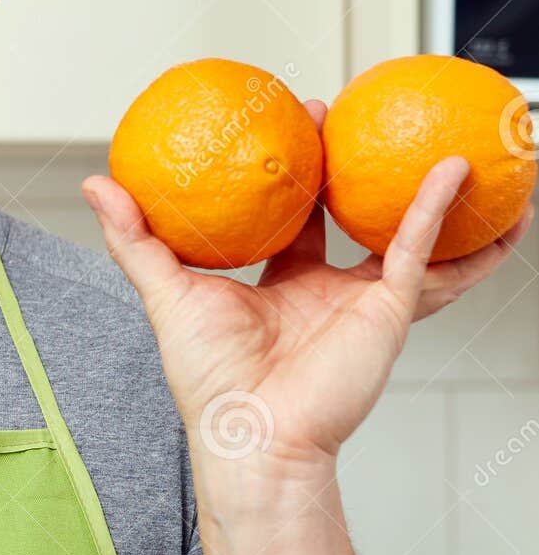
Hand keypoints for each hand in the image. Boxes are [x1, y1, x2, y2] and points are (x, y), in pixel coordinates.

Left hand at [82, 101, 532, 472]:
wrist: (252, 434)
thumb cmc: (209, 381)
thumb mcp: (165, 293)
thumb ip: (134, 238)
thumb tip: (96, 182)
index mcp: (280, 291)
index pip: (295, 224)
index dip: (299, 179)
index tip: (299, 127)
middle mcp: (326, 296)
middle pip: (353, 225)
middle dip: (361, 175)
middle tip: (357, 121)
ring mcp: (362, 304)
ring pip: (412, 242)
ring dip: (437, 201)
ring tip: (458, 151)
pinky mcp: (390, 313)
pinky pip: (420, 251)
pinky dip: (437, 211)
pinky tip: (452, 171)